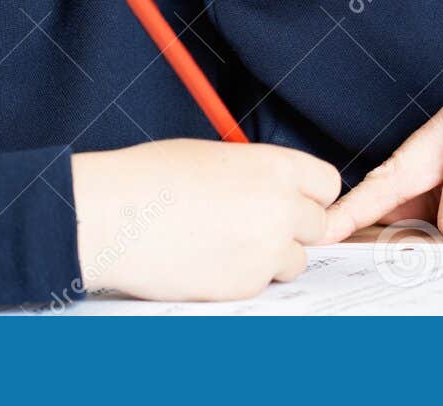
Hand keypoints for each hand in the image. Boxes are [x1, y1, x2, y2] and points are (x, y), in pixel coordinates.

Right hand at [71, 139, 338, 300]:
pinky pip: (262, 285)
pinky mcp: (247, 286)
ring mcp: (267, 251)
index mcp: (276, 167)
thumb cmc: (152, 178)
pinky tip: (209, 261)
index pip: (327, 184)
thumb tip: (276, 190)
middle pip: (317, 225)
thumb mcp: (216, 155)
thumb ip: (258, 173)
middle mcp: (281, 208)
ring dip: (271, 257)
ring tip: (226, 244)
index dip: (309, 194)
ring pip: (294, 261)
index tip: (295, 201)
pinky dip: (243, 277)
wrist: (115, 216)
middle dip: (292, 228)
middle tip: (255, 225)